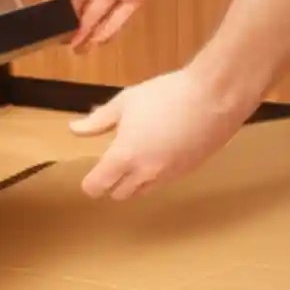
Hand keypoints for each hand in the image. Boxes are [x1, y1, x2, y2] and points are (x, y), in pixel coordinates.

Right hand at [26, 0, 188, 50]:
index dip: (52, 0)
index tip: (38, 18)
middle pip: (81, 2)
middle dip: (70, 21)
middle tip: (58, 40)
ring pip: (99, 13)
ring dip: (87, 30)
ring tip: (76, 49)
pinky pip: (121, 16)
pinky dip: (110, 29)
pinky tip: (98, 42)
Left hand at [68, 67, 259, 199]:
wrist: (215, 97)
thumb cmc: (166, 95)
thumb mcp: (125, 102)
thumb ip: (98, 121)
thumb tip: (74, 130)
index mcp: (124, 157)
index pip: (96, 187)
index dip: (90, 183)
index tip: (91, 172)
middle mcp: (144, 173)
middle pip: (118, 195)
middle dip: (111, 183)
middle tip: (113, 161)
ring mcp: (168, 176)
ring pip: (141, 192)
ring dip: (133, 182)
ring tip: (137, 156)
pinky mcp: (186, 173)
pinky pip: (162, 183)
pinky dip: (155, 175)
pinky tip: (160, 151)